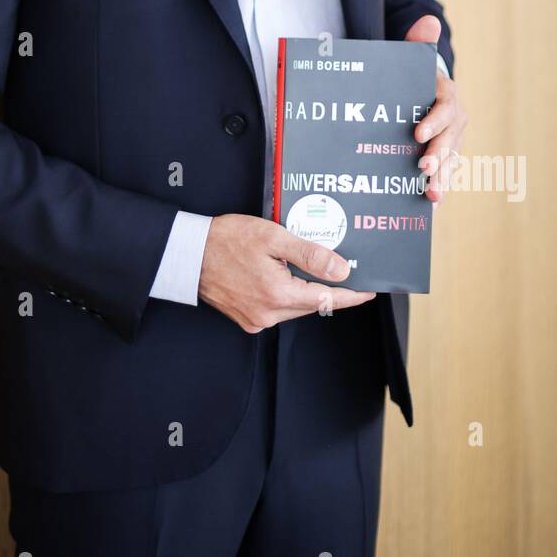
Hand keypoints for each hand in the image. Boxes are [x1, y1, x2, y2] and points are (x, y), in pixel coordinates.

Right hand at [198, 214, 376, 332]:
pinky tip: (282, 274)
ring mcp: (255, 319)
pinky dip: (285, 293)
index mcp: (278, 294)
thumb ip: (310, 255)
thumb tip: (341, 271)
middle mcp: (268, 314)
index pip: (327, 299)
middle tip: (339, 267)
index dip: (351, 295)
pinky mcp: (246, 318)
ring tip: (306, 265)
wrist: (186, 253)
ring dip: (304, 289)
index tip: (369, 291)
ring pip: (294, 306)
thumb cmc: (225, 239)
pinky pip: (277, 308)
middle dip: (327, 288)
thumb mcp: (273, 237)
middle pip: (312, 304)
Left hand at [404, 14, 468, 203]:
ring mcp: (452, 139)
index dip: (434, 121)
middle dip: (438, 156)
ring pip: (450, 160)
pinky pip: (445, 171)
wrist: (423, 90)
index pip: (445, 109)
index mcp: (448, 96)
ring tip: (432, 195)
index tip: (417, 133)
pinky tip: (431, 205)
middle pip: (449, 139)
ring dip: (442, 177)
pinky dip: (440, 185)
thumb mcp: (414, 57)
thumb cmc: (414, 75)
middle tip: (423, 169)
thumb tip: (429, 20)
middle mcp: (455, 119)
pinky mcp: (446, 155)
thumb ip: (419, 41)